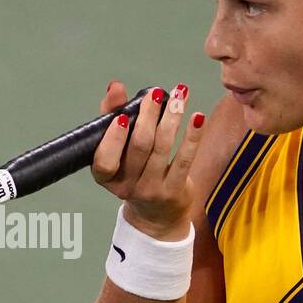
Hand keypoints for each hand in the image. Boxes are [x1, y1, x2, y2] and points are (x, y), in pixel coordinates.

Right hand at [90, 79, 205, 239]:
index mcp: (106, 176)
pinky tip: (198, 117)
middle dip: (148, 115)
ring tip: (180, 94)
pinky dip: (192, 136)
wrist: (156, 215)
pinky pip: (184, 159)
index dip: (113, 138)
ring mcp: (152, 190)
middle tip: (156, 93)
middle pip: (139, 146)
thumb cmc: (133, 171)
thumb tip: (115, 86)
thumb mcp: (117, 150)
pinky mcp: (174, 190)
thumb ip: (112, 115)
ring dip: (172, 117)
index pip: (104, 160)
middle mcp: (127, 186)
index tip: (122, 116)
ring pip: (163, 147)